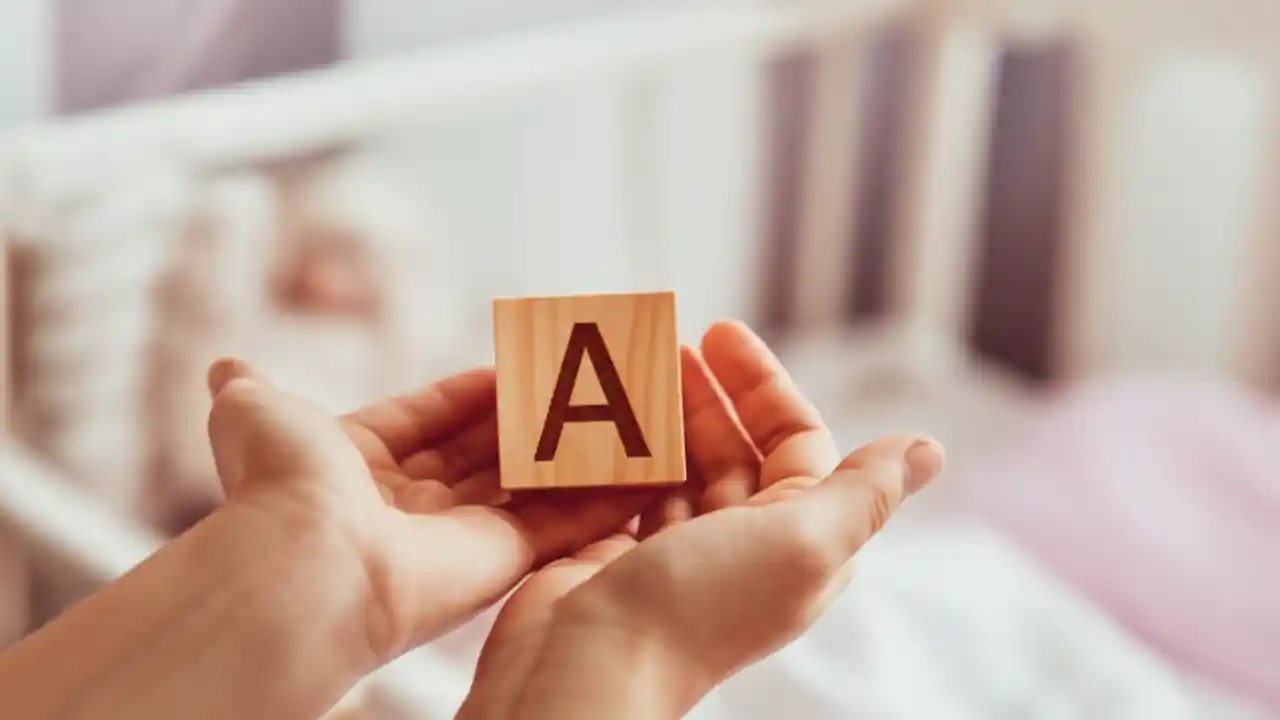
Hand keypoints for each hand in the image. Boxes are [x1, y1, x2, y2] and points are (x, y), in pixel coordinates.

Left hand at [204, 359, 655, 662]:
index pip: (429, 417)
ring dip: (574, 451)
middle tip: (585, 376)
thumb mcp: (256, 413)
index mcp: (358, 465)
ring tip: (627, 411)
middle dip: (530, 414)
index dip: (471, 390)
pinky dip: (602, 497)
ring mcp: (458, 535)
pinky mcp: (500, 559)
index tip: (517, 360)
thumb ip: (253, 387)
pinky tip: (642, 464)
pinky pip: (561, 522)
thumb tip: (226, 362)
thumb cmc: (281, 483)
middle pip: (484, 449)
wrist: (308, 560)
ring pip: (528, 483)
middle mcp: (410, 504)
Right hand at [459, 321, 943, 718]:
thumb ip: (863, 491)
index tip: (720, 332)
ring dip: (658, 415)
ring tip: (625, 369)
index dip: (764, 386)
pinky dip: (615, 451)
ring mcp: (674, 553)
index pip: (794, 442)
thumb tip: (930, 449)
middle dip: (705, 392)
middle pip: (731, 448)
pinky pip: (625, 489)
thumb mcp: (803, 541)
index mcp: (796, 541)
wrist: (588, 669)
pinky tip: (594, 420)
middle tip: (664, 341)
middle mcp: (739, 546)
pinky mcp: (617, 556)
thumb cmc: (701, 605)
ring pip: (676, 465)